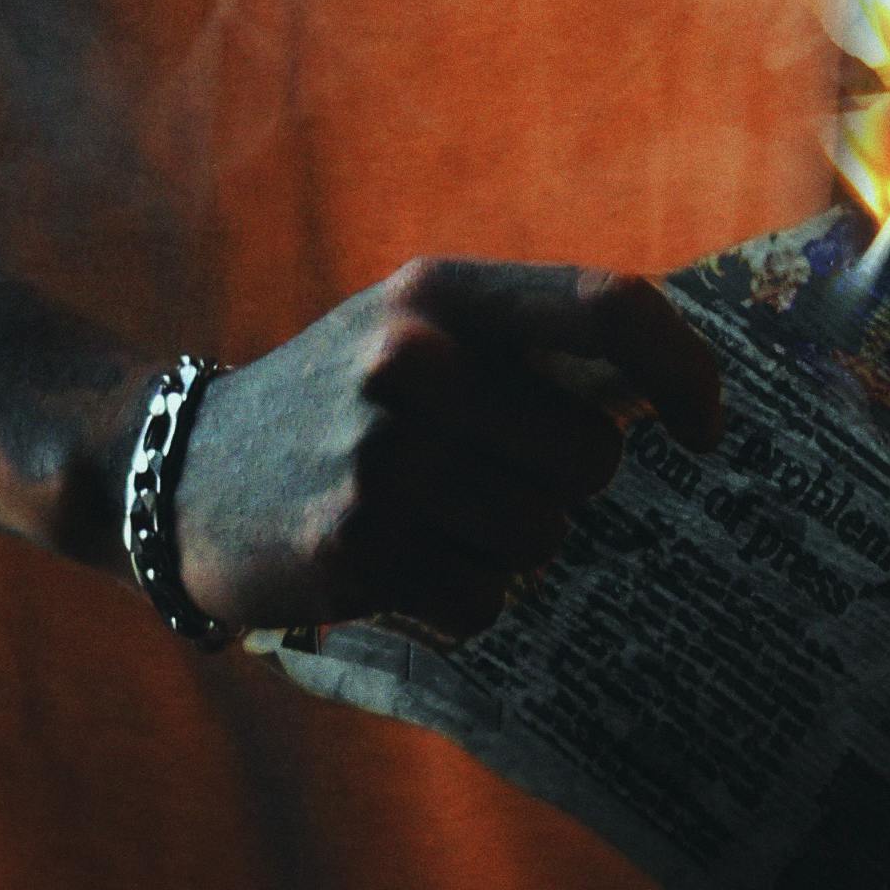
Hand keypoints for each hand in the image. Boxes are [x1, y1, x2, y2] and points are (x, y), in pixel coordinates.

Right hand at [158, 257, 723, 638]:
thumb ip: (535, 342)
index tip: (705, 429)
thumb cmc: (345, 398)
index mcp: (444, 292)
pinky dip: (462, 594)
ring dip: (509, 543)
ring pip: (546, 536)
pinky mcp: (356, 545)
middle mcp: (413, 360)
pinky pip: (488, 598)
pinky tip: (397, 560)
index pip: (612, 307)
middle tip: (492, 475)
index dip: (685, 371)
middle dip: (564, 481)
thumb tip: (681, 391)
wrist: (183, 470)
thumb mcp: (422, 328)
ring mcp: (382, 454)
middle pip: (594, 454)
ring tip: (433, 515)